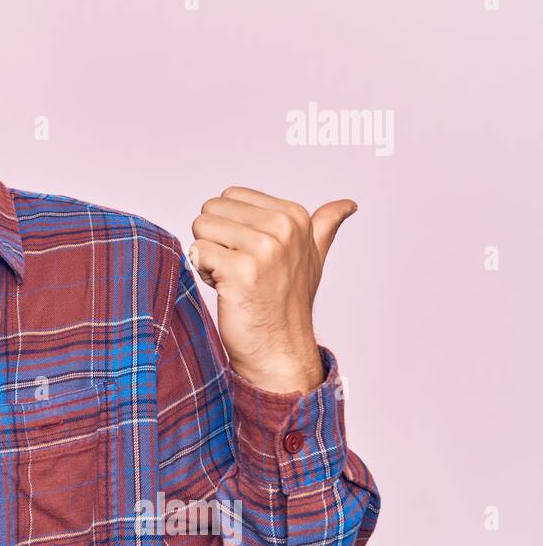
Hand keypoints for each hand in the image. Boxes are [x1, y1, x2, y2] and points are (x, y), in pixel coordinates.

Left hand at [188, 186, 356, 394]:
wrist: (279, 349)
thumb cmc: (288, 303)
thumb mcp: (312, 257)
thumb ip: (324, 226)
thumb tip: (348, 204)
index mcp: (295, 216)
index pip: (229, 196)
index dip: (229, 226)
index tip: (250, 254)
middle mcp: (283, 228)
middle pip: (211, 210)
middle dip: (214, 239)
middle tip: (238, 269)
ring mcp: (264, 249)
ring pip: (201, 228)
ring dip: (207, 256)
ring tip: (232, 279)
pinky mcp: (240, 270)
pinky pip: (197, 252)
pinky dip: (202, 273)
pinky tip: (226, 290)